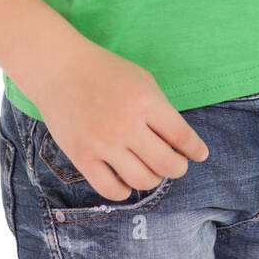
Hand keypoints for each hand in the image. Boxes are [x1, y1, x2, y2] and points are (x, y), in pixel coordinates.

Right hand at [31, 36, 209, 201]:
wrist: (58, 68)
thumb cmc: (104, 70)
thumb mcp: (141, 78)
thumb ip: (160, 107)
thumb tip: (178, 141)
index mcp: (145, 101)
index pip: (182, 136)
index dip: (196, 149)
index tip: (200, 154)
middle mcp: (126, 125)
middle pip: (166, 164)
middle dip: (178, 168)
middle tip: (177, 164)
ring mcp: (103, 143)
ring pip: (142, 180)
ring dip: (153, 179)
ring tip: (151, 170)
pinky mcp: (82, 156)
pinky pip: (110, 189)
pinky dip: (124, 191)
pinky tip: (126, 180)